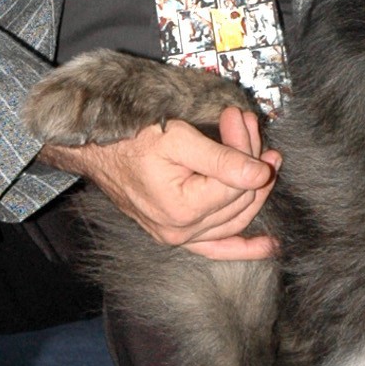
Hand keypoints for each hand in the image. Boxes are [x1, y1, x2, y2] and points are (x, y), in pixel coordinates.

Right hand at [38, 104, 280, 257]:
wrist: (96, 151)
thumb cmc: (130, 141)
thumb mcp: (178, 140)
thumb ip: (222, 158)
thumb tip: (260, 174)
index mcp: (182, 209)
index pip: (237, 182)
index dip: (246, 148)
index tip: (240, 117)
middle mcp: (180, 231)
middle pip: (239, 199)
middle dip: (251, 159)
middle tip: (250, 127)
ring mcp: (177, 237)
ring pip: (234, 218)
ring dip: (254, 188)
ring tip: (262, 154)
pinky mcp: (176, 235)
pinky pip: (216, 247)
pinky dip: (242, 247)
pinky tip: (268, 246)